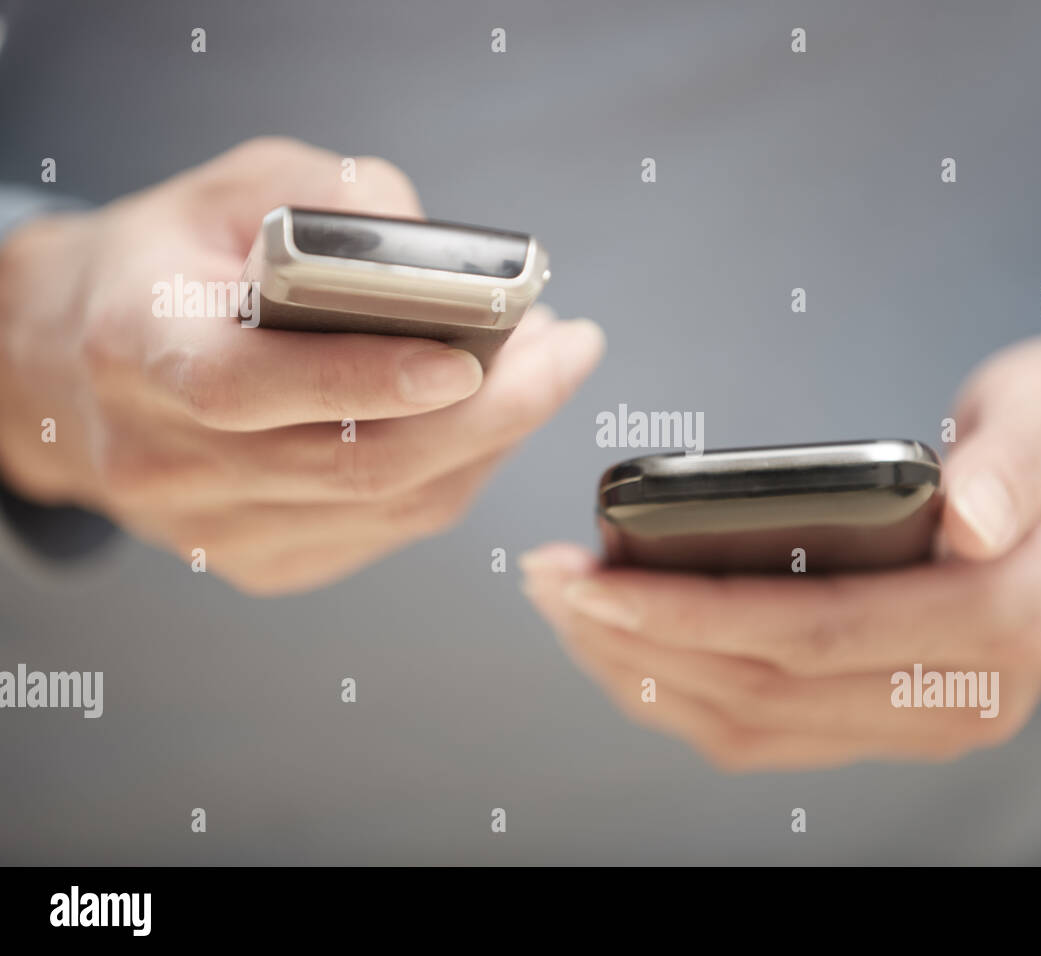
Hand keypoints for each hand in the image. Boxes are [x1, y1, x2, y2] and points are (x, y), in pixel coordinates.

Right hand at [0, 137, 603, 593]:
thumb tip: (447, 256)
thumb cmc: (165, 266)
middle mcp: (167, 462)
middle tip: (567, 353)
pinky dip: (455, 476)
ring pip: (388, 508)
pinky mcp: (261, 563)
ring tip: (546, 373)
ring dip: (490, 444)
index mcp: (139, 352)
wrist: (79, 365)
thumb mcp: (229, 190)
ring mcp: (214, 529)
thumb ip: (332, 199)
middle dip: (489, 412)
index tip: (470, 358)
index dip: (363, 380)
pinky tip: (487, 424)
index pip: (250, 389)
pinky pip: (388, 532)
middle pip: (353, 464)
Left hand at [521, 331, 1040, 769]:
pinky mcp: (903, 713)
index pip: (811, 635)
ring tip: (568, 614)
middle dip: (639, 644)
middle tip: (545, 585)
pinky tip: (635, 644)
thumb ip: (1013, 466)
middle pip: (766, 694)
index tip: (587, 576)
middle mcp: (965, 696)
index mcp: (1001, 621)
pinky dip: (692, 694)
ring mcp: (933, 718)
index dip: (686, 611)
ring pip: (760, 728)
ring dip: (650, 677)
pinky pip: (778, 729)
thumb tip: (965, 518)